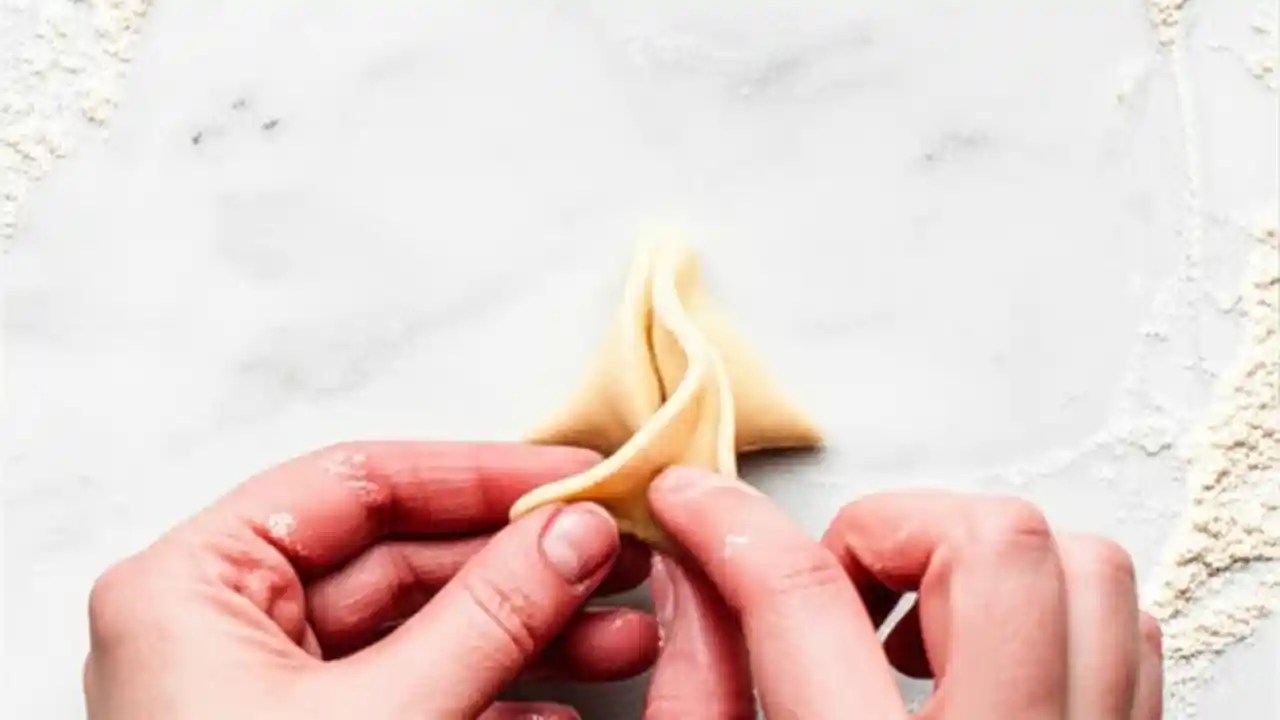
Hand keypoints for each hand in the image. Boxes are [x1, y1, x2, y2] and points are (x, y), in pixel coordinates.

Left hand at [84, 442, 658, 719]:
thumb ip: (489, 615)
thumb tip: (573, 533)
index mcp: (196, 588)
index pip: (355, 483)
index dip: (476, 474)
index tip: (572, 476)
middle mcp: (225, 628)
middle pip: (398, 557)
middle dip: (519, 565)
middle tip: (611, 555)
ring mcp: (268, 691)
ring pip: (419, 630)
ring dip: (526, 632)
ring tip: (623, 635)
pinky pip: (415, 695)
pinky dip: (494, 698)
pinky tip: (565, 707)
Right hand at [646, 468, 1163, 718]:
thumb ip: (696, 695)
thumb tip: (695, 575)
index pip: (802, 600)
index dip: (727, 524)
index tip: (690, 500)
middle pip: (997, 548)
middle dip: (896, 531)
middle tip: (839, 588)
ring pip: (1085, 570)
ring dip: (984, 563)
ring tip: (911, 624)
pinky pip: (1122, 629)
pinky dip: (1050, 609)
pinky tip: (976, 655)